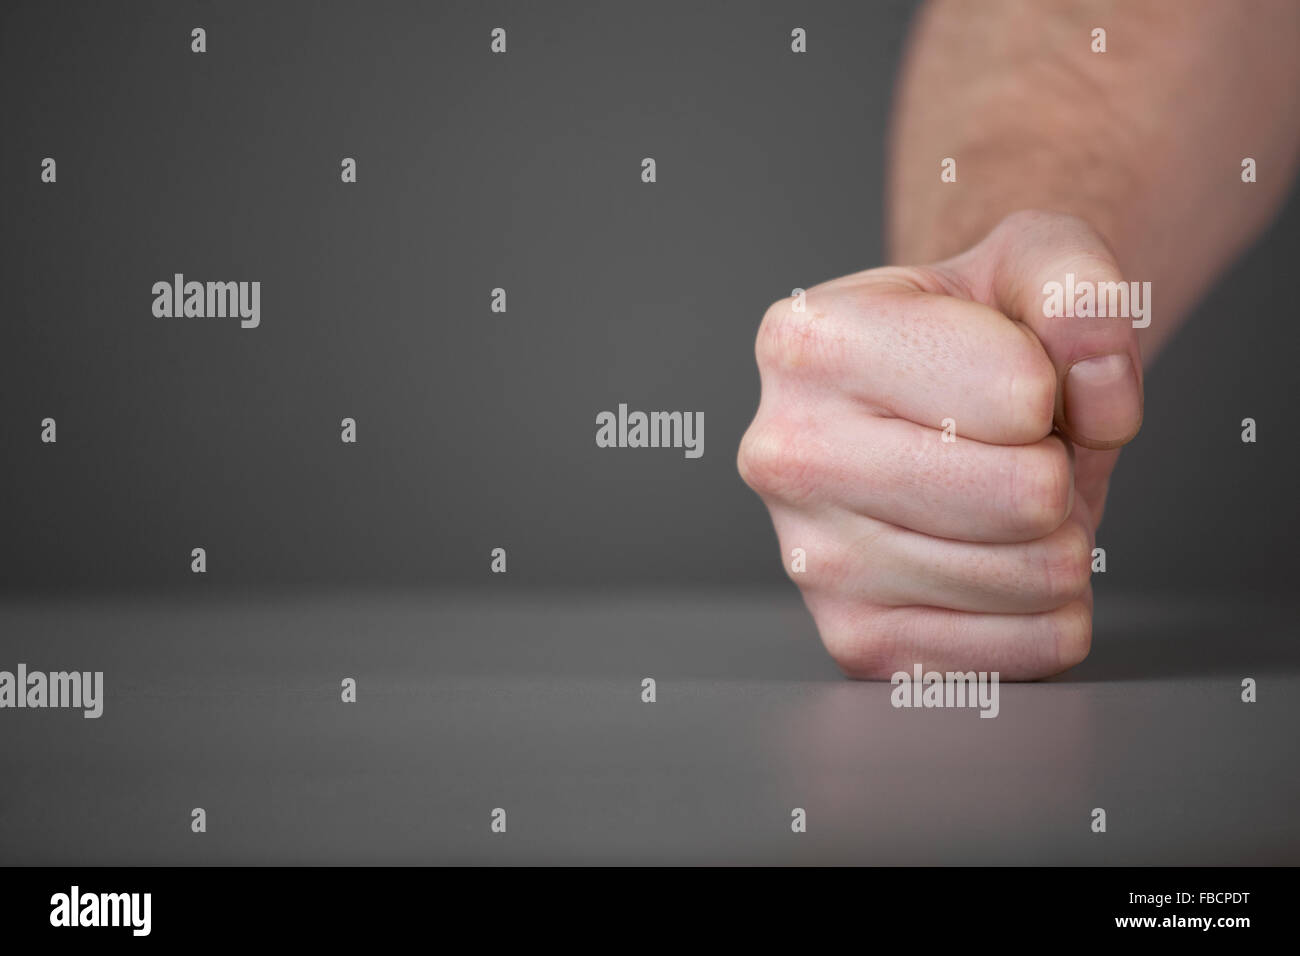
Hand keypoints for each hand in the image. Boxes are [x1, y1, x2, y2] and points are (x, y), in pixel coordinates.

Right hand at [738, 211, 1143, 679]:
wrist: (921, 419)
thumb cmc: (969, 341)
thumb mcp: (1030, 264)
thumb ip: (1080, 284)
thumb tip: (1097, 381)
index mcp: (807, 342)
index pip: (1018, 392)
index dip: (1050, 383)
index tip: (1003, 376)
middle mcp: (784, 455)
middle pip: (1025, 495)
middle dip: (1056, 467)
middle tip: (1009, 449)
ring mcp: (810, 561)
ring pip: (1035, 576)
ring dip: (1057, 538)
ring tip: (997, 499)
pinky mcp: (856, 641)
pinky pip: (1029, 648)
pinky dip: (1045, 610)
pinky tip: (994, 561)